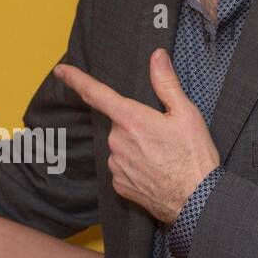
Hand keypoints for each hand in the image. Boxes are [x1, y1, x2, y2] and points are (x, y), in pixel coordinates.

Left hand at [54, 49, 218, 224]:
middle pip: (119, 124)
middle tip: (163, 136)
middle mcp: (117, 141)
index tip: (60, 71)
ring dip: (136, 147)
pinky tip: (155, 171)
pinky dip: (136, 167)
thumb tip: (156, 56)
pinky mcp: (119, 185)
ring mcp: (115, 165)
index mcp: (131, 119)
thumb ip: (166, 83)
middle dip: (136, 125)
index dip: (76, 79)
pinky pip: (122, 168)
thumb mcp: (186, 113)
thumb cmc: (194, 156)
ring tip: (163, 157)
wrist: (197, 201)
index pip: (96, 93)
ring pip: (120, 147)